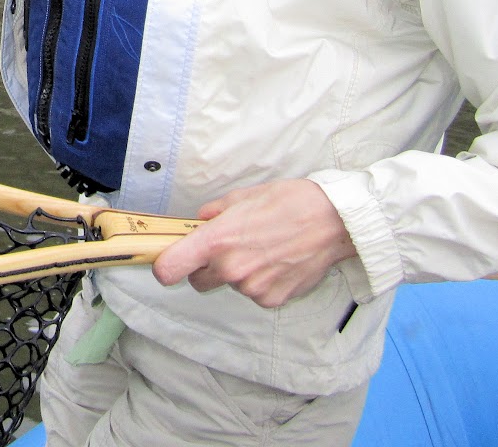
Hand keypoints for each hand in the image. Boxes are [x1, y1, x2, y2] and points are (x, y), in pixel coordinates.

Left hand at [151, 179, 356, 308]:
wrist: (333, 222)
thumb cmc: (289, 202)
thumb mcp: (243, 196)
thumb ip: (214, 212)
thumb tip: (199, 221)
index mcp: (217, 241)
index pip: (170, 269)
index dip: (164, 267)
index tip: (168, 262)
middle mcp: (231, 269)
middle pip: (199, 282)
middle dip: (206, 268)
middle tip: (228, 249)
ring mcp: (252, 288)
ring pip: (231, 286)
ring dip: (239, 273)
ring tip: (264, 249)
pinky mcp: (272, 300)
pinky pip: (255, 294)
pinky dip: (261, 282)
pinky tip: (278, 262)